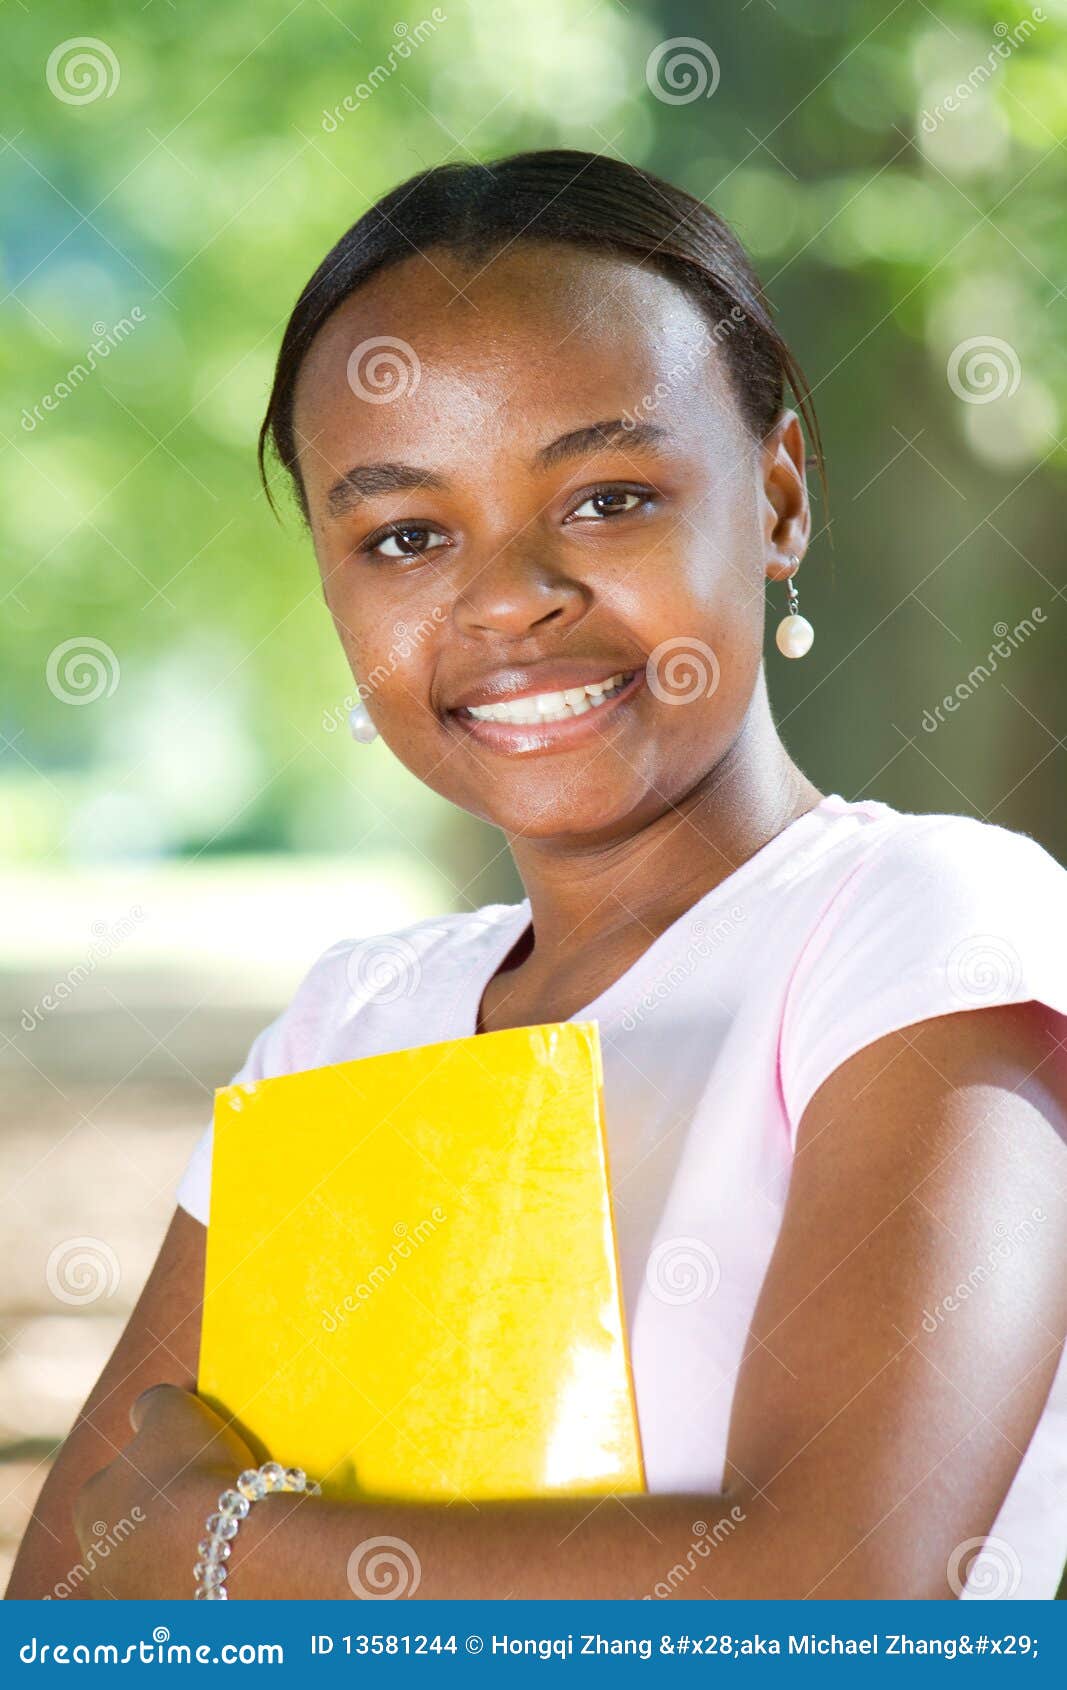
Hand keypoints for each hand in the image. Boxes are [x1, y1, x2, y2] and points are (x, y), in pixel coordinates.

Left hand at [72, 1384, 257, 1598]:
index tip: (195, 1453)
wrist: (226, 1547)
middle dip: (167, 1505)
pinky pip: (183, 1585)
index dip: (160, 1459)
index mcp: (89, 1504)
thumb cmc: (191, 1471)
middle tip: (211, 1488)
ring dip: (183, 1540)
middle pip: (136, 1520)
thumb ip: (151, 1403)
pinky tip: (230, 1554)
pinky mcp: (164, 1621)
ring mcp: (129, 1595)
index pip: (122, 1473)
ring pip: (158, 1556)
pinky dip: (201, 1569)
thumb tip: (149, 1410)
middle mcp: (97, 1556)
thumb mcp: (169, 1408)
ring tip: (228, 1523)